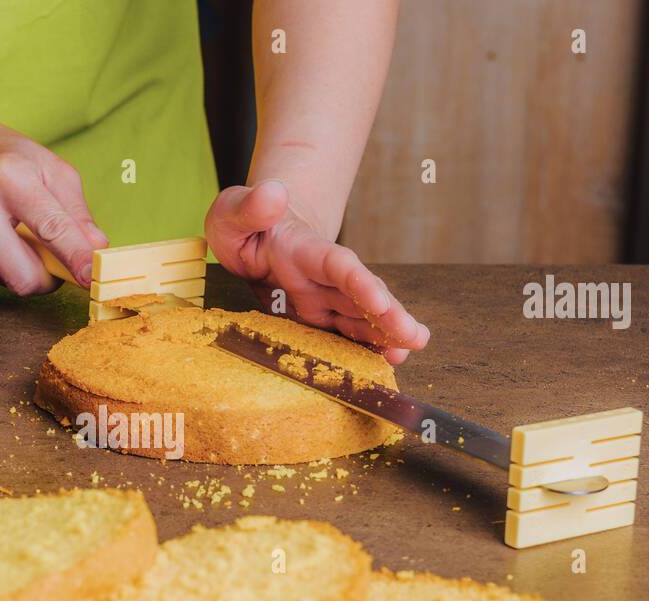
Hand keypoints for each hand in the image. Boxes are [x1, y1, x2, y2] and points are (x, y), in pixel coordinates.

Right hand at [0, 101, 106, 293]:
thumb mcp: (45, 164)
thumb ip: (75, 211)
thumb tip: (96, 250)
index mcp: (8, 176)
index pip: (51, 229)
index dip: (75, 258)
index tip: (91, 278)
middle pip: (23, 276)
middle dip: (46, 278)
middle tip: (51, 257)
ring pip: (4, 281)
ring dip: (17, 265)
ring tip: (8, 230)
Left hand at [205, 180, 428, 363]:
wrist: (252, 237)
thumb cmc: (241, 224)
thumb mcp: (231, 212)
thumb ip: (248, 207)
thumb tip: (274, 194)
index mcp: (303, 250)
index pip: (337, 265)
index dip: (360, 283)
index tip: (382, 301)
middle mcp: (320, 275)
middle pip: (360, 293)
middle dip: (389, 316)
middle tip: (417, 337)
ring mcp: (322, 297)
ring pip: (359, 315)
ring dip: (384, 334)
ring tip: (408, 352)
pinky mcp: (317, 315)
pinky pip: (344, 332)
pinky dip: (364, 346)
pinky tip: (386, 359)